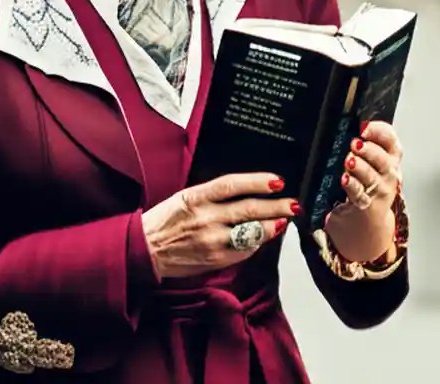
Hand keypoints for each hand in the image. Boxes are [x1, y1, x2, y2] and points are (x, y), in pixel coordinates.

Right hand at [141, 173, 297, 278]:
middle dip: (276, 206)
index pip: (232, 185)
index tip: (277, 181)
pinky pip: (244, 250)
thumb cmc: (166, 221)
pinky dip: (256, 243)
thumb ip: (214, 195)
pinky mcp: (215, 259)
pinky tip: (263, 237)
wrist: (145, 250)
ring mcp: (211, 240)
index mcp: (196, 197)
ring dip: (272, 226)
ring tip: (284, 220)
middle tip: (293, 204)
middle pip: (249, 209)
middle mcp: (205, 217)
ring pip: (251, 232)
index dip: (257, 181)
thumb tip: (247, 192)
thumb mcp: (186, 198)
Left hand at [323, 121, 403, 262]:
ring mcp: (379, 192)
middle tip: (356, 144)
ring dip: (362, 167)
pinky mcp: (368, 206)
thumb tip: (345, 129)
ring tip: (350, 161)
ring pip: (373, 176)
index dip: (380, 131)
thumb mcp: (369, 167)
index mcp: (390, 161)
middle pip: (384, 159)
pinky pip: (360, 194)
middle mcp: (388, 176)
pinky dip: (353, 185)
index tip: (365, 128)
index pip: (391, 141)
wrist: (368, 228)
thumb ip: (361, 149)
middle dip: (370, 150)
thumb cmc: (366, 191)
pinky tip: (345, 179)